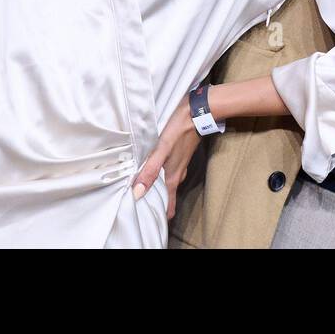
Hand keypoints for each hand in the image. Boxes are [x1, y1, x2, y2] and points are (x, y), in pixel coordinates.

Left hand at [130, 94, 200, 220]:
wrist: (196, 114)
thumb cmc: (179, 131)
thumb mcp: (161, 150)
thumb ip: (150, 171)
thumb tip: (138, 193)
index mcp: (173, 178)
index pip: (168, 206)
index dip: (159, 214)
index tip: (147, 219)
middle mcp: (177, 175)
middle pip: (167, 197)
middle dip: (155, 203)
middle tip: (138, 206)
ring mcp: (179, 166)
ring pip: (168, 185)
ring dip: (157, 189)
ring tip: (141, 190)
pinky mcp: (179, 157)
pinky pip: (168, 173)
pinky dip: (160, 176)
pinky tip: (152, 169)